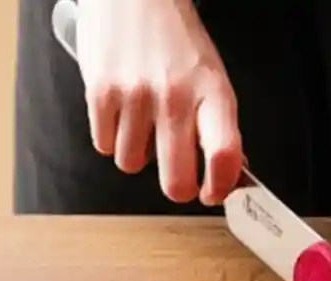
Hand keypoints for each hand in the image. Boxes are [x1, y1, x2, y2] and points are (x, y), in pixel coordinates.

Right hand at [78, 0, 242, 204]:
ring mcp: (136, 96)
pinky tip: (121, 112)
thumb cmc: (175, 37)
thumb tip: (229, 172)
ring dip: (137, 153)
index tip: (213, 193)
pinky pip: (104, 146)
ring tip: (142, 123)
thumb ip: (218, 124)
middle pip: (176, 180)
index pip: (223, 156)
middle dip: (178, 188)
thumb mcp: (211, 75)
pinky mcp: (100, 93)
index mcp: (212, 92)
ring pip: (132, 165)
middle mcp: (175, 96)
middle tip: (179, 179)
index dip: (219, 187)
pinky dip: (111, 138)